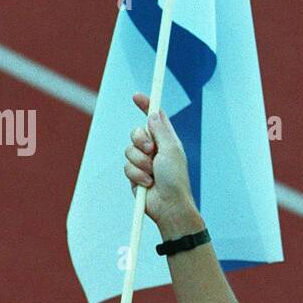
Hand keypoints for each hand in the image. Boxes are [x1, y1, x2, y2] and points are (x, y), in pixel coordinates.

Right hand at [124, 91, 196, 227]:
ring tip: (152, 174)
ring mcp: (144, 162)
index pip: (155, 118)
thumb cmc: (175, 179)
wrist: (169, 206)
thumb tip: (153, 113)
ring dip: (140, 162)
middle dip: (140, 141)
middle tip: (151, 151)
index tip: (137, 96)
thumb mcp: (171, 150)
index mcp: (167, 140)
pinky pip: (126, 166)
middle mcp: (155, 149)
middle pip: (136, 132)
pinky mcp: (135, 175)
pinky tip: (147, 184)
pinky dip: (136, 175)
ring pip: (128, 150)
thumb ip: (160, 131)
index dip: (146, 106)